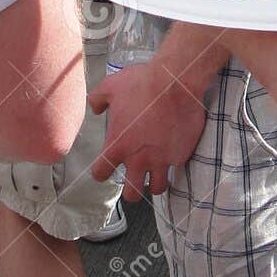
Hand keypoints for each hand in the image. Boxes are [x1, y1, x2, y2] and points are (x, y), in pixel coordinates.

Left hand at [90, 59, 208, 200]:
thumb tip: (96, 108)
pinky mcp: (180, 155)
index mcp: (117, 145)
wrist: (175, 82)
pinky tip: (174, 154)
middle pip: (131, 194)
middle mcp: (138, 159)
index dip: (101, 172)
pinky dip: (174, 163)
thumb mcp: (111, 86)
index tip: (106, 167)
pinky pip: (176, 168)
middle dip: (132, 189)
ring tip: (156, 175)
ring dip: (155, 183)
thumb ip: (98, 99)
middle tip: (135, 179)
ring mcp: (161, 160)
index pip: (100, 174)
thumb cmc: (142, 83)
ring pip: (157, 188)